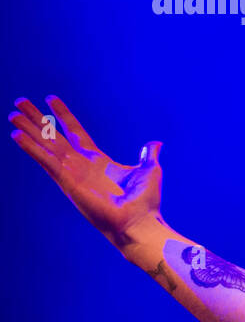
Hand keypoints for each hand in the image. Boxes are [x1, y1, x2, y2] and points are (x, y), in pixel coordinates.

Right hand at [9, 95, 165, 250]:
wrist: (140, 222)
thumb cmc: (145, 202)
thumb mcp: (149, 170)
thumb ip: (148, 154)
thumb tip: (154, 144)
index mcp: (98, 161)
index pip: (76, 132)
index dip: (63, 116)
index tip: (50, 98)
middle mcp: (81, 166)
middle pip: (54, 137)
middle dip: (36, 120)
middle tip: (19, 103)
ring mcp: (72, 174)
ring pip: (45, 146)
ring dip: (28, 131)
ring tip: (11, 115)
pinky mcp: (67, 183)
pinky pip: (46, 161)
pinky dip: (31, 148)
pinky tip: (17, 135)